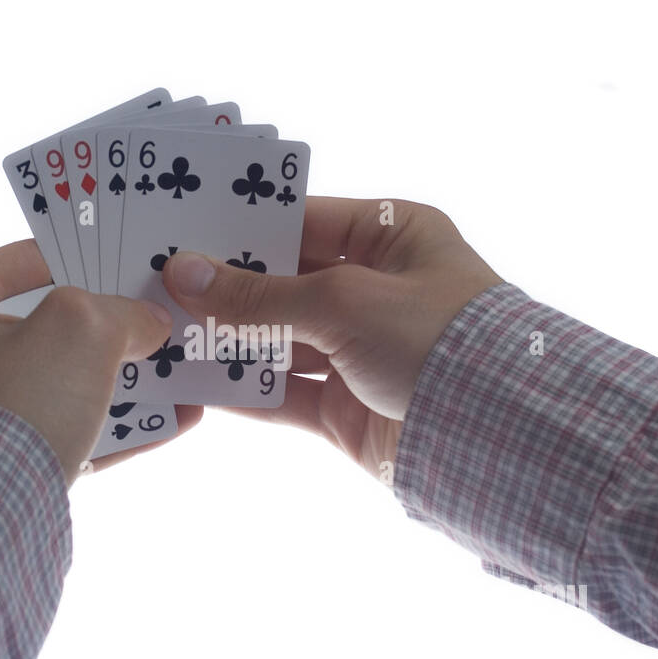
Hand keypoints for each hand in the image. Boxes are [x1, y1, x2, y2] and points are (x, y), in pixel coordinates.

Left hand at [0, 239, 201, 483]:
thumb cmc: (12, 405)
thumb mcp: (82, 329)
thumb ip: (122, 312)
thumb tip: (150, 323)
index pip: (25, 261)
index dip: (87, 260)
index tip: (134, 267)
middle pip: (41, 327)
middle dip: (107, 328)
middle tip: (155, 322)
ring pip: (54, 384)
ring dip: (116, 380)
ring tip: (174, 374)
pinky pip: (58, 432)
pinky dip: (109, 426)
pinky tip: (170, 422)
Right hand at [161, 197, 500, 477]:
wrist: (500, 437)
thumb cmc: (440, 340)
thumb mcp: (345, 301)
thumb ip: (260, 294)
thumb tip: (184, 274)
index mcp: (392, 237)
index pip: (302, 220)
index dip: (242, 228)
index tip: (181, 232)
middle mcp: (375, 289)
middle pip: (283, 281)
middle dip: (225, 286)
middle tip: (156, 280)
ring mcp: (359, 351)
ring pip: (277, 339)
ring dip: (226, 339)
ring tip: (162, 331)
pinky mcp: (346, 407)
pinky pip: (282, 392)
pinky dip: (242, 389)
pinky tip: (193, 381)